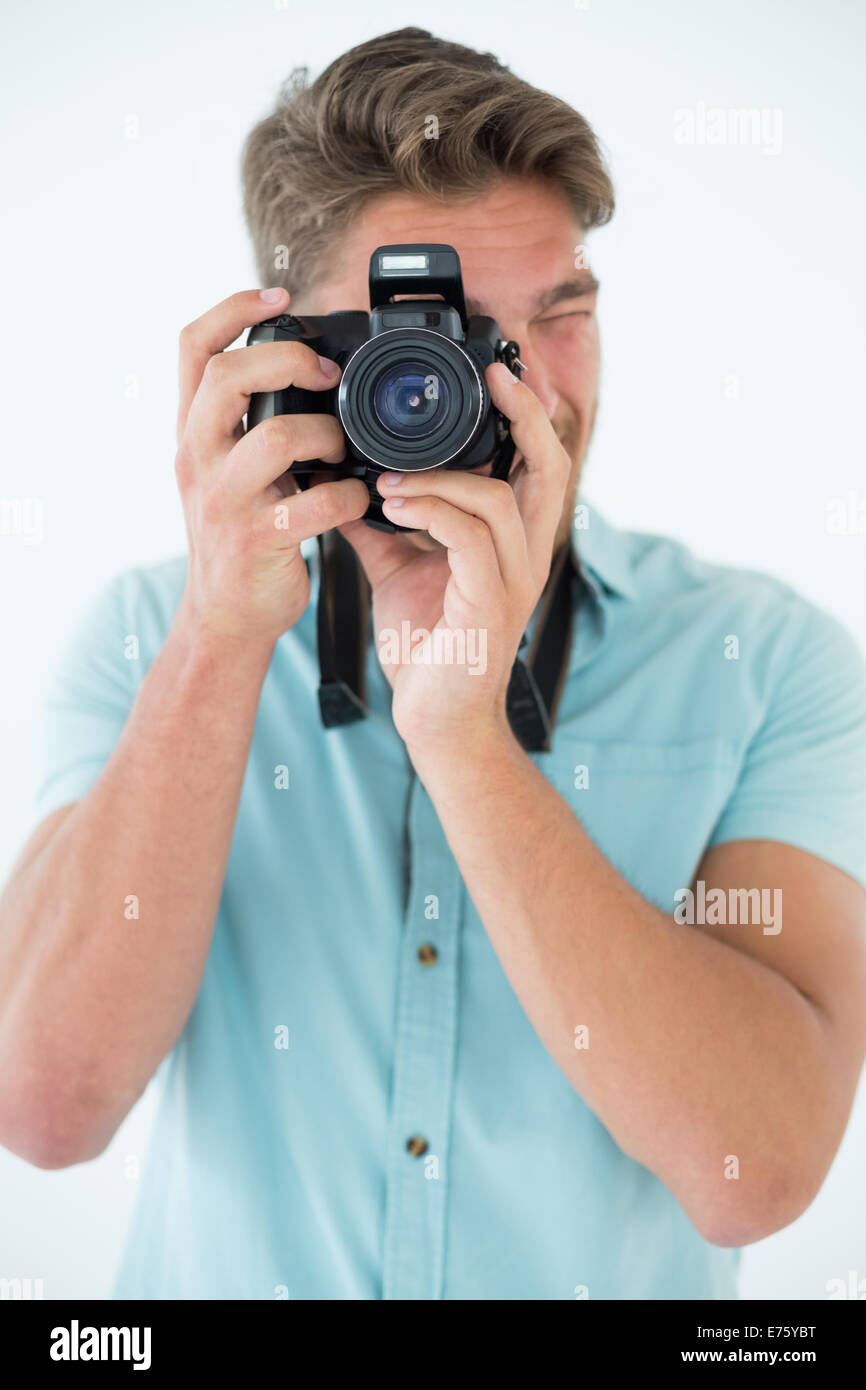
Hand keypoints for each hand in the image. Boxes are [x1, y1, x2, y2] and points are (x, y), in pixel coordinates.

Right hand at [174, 289, 368, 646]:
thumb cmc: (240, 537)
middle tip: (327, 373)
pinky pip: (314, 503)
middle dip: (287, 359)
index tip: (279, 294)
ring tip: (341, 447)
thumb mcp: (226, 470)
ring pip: (276, 436)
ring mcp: (222, 500)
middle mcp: (196, 458)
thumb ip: (246, 425)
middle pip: (227, 376)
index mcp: (191, 432)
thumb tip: (306, 372)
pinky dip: (348, 495)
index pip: (191, 347)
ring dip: (326, 433)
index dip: (233, 308)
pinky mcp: (256, 540)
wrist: (224, 617)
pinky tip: (355, 498)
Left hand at [339, 363, 570, 757]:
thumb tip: (348, 484)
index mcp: (511, 541)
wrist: (433, 720)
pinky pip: (472, 538)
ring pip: (501, 497)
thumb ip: (385, 526)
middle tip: (493, 376)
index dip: (528, 413)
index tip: (500, 370)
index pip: (539, 463)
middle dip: (524, 413)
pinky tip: (392, 506)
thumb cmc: (427, 650)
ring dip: (442, 476)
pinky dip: (431, 511)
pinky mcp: (493, 603)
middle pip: (550, 465)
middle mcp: (527, 553)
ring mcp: (516, 578)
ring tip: (389, 478)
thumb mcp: (399, 571)